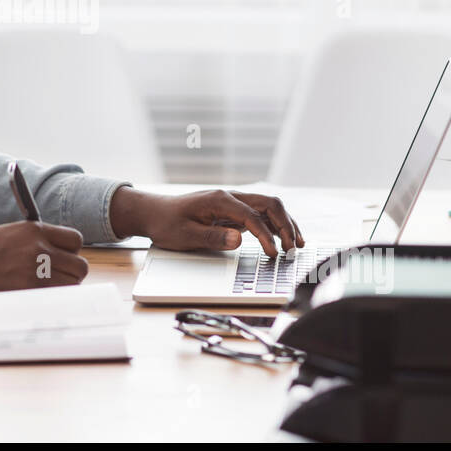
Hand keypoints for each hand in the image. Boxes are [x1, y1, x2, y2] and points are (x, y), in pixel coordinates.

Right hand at [0, 220, 88, 299]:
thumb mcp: (6, 236)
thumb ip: (34, 242)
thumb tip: (59, 258)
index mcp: (33, 230)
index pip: (75, 240)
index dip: (71, 252)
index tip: (63, 259)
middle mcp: (38, 249)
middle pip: (79, 266)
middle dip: (70, 275)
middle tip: (54, 281)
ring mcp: (34, 273)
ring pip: (71, 286)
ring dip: (62, 291)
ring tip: (40, 292)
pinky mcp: (28, 294)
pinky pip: (55, 302)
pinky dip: (49, 304)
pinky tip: (32, 301)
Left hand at [110, 186, 302, 256]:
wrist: (154, 213)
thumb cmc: (166, 223)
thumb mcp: (185, 235)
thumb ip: (213, 237)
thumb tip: (239, 239)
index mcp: (220, 200)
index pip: (252, 215)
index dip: (266, 235)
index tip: (273, 254)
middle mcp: (230, 197)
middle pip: (269, 204)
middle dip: (285, 225)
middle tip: (292, 248)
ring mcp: (233, 203)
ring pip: (268, 207)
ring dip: (284, 223)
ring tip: (296, 244)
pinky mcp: (232, 212)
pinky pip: (260, 215)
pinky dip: (275, 226)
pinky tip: (282, 239)